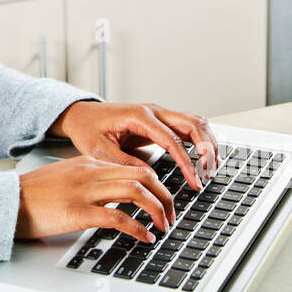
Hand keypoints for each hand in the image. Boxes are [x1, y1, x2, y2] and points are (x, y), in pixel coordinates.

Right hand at [15, 155, 173, 241]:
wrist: (7, 202)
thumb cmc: (33, 195)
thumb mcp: (65, 178)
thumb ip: (89, 181)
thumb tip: (114, 197)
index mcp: (89, 163)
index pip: (134, 166)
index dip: (157, 183)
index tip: (164, 199)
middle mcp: (91, 173)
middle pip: (143, 176)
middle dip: (165, 196)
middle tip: (172, 214)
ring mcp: (85, 191)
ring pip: (136, 192)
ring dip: (157, 210)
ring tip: (164, 226)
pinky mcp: (78, 212)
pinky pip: (118, 218)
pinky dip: (138, 228)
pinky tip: (144, 237)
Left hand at [47, 100, 218, 191]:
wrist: (81, 116)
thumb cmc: (88, 129)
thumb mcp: (100, 151)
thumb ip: (125, 163)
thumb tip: (150, 179)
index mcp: (139, 117)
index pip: (172, 139)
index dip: (187, 161)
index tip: (194, 180)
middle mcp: (153, 111)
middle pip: (193, 124)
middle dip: (206, 149)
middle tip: (208, 174)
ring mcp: (159, 114)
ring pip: (195, 122)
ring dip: (208, 143)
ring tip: (210, 168)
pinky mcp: (160, 121)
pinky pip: (188, 127)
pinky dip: (200, 141)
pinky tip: (203, 159)